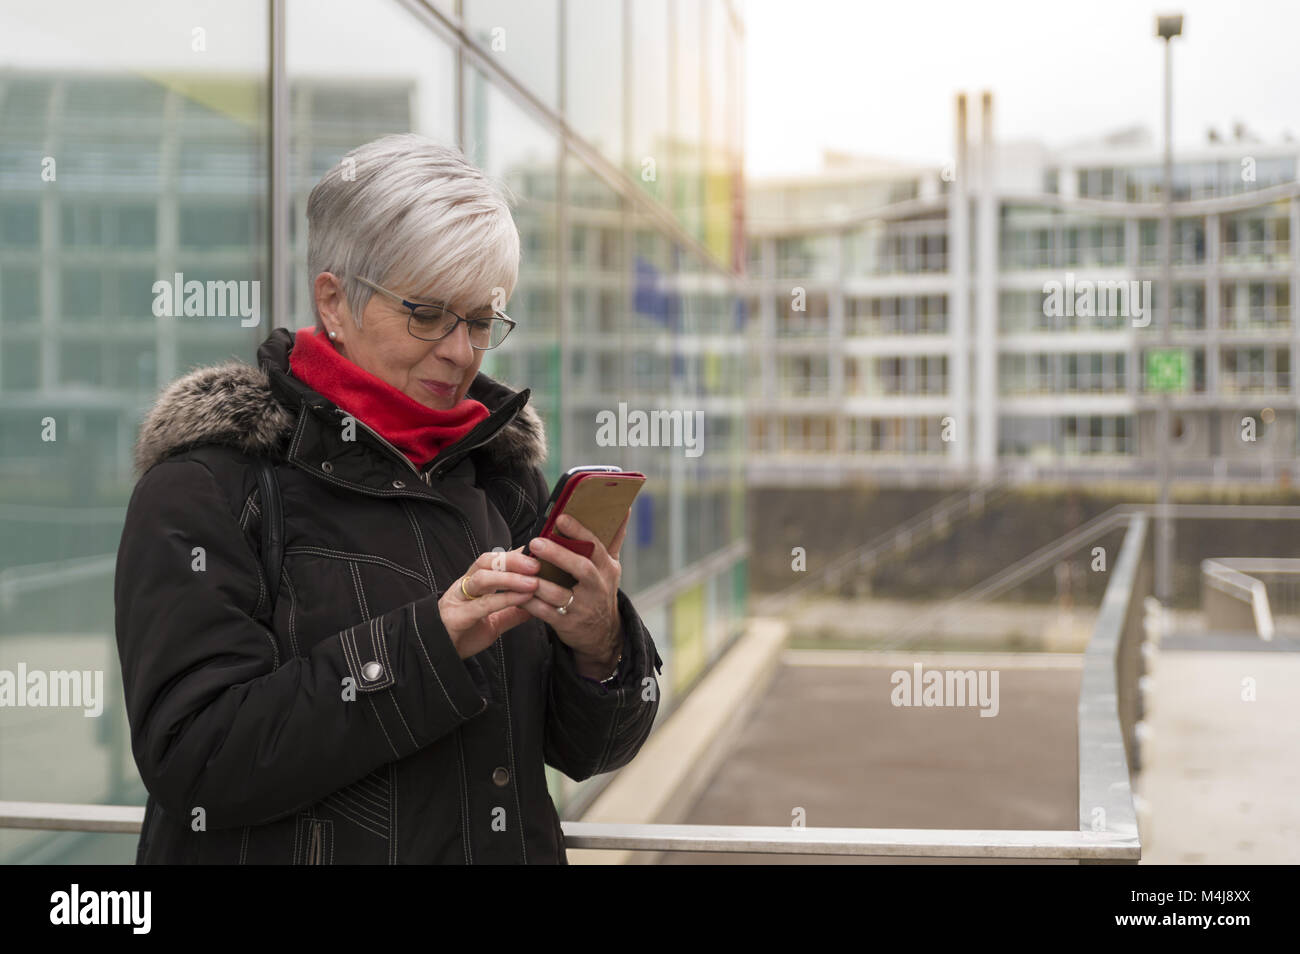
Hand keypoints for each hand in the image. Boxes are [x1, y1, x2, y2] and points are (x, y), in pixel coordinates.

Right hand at [439, 546, 541, 659]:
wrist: (439, 655)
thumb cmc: (463, 635)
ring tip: (534, 581)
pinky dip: (506, 598)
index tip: (537, 552)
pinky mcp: (459, 616)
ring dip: (510, 577)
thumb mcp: (494, 622)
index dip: (515, 554)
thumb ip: (512, 612)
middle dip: (512, 560)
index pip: (494, 560)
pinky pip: (484, 603)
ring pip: (482, 578)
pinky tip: (524, 597)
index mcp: (473, 583)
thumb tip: (536, 604)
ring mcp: (459, 599)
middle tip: (537, 563)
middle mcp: (465, 586)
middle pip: (486, 562)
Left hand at [523, 511, 629, 676]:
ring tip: (521, 568)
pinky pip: (545, 613)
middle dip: (558, 555)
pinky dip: (530, 603)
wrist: (602, 633)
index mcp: (607, 569)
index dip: (579, 532)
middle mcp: (598, 588)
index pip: (596, 547)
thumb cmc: (601, 590)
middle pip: (581, 569)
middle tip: (536, 542)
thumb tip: (625, 509)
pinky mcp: (567, 624)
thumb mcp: (611, 566)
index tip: (561, 518)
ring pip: (559, 594)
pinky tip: (515, 592)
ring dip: (539, 582)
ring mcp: (582, 607)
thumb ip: (613, 538)